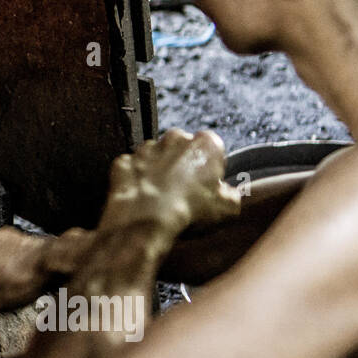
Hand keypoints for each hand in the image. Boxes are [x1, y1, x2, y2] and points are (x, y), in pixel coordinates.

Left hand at [98, 129, 240, 235]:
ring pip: (156, 155)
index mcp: (205, 144)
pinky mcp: (125, 160)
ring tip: (162, 197)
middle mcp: (175, 138)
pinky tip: (143, 197)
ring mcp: (147, 148)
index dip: (211, 168)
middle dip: (184, 165)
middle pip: (183, 148)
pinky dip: (137, 179)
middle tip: (185, 191)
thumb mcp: (228, 208)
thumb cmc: (190, 210)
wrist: (146, 219)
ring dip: (159, 170)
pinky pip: (133, 168)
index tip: (208, 184)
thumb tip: (229, 194)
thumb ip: (232, 194)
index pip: (213, 148)